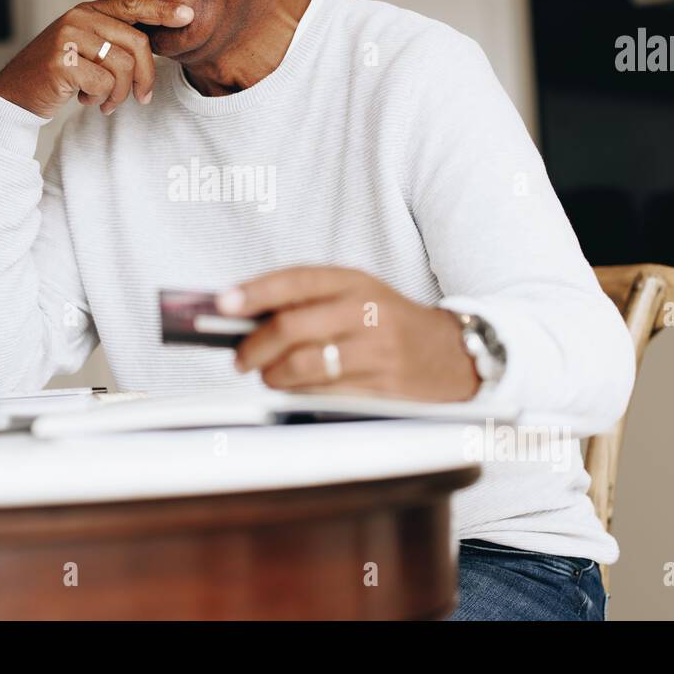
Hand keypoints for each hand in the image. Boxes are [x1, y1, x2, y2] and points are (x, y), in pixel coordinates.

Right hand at [0, 0, 194, 117]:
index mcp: (88, 11)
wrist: (16, 93)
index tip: (187, 16)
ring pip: (122, 67)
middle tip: (141, 98)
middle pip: (136, 44)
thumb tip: (153, 51)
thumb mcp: (85, 49)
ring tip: (105, 101)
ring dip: (119, 94)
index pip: (133, 5)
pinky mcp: (62, 61)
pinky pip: (103, 83)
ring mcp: (69, 38)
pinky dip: (99, 99)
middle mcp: (79, 19)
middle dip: (145, 77)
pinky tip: (84, 99)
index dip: (162, 11)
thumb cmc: (58, 74)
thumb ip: (112, 41)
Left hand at [222, 266, 479, 401]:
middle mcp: (365, 311)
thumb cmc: (389, 323)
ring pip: (304, 365)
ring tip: (268, 375)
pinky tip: (295, 389)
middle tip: (240, 357)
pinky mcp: (381, 385)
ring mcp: (375, 350)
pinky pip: (324, 392)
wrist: (452, 354)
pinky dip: (299, 393)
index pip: (295, 280)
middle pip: (292, 327)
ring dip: (273, 375)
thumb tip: (245, 316)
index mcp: (354, 281)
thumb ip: (308, 300)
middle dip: (254, 346)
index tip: (221, 304)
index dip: (254, 292)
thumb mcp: (356, 295)